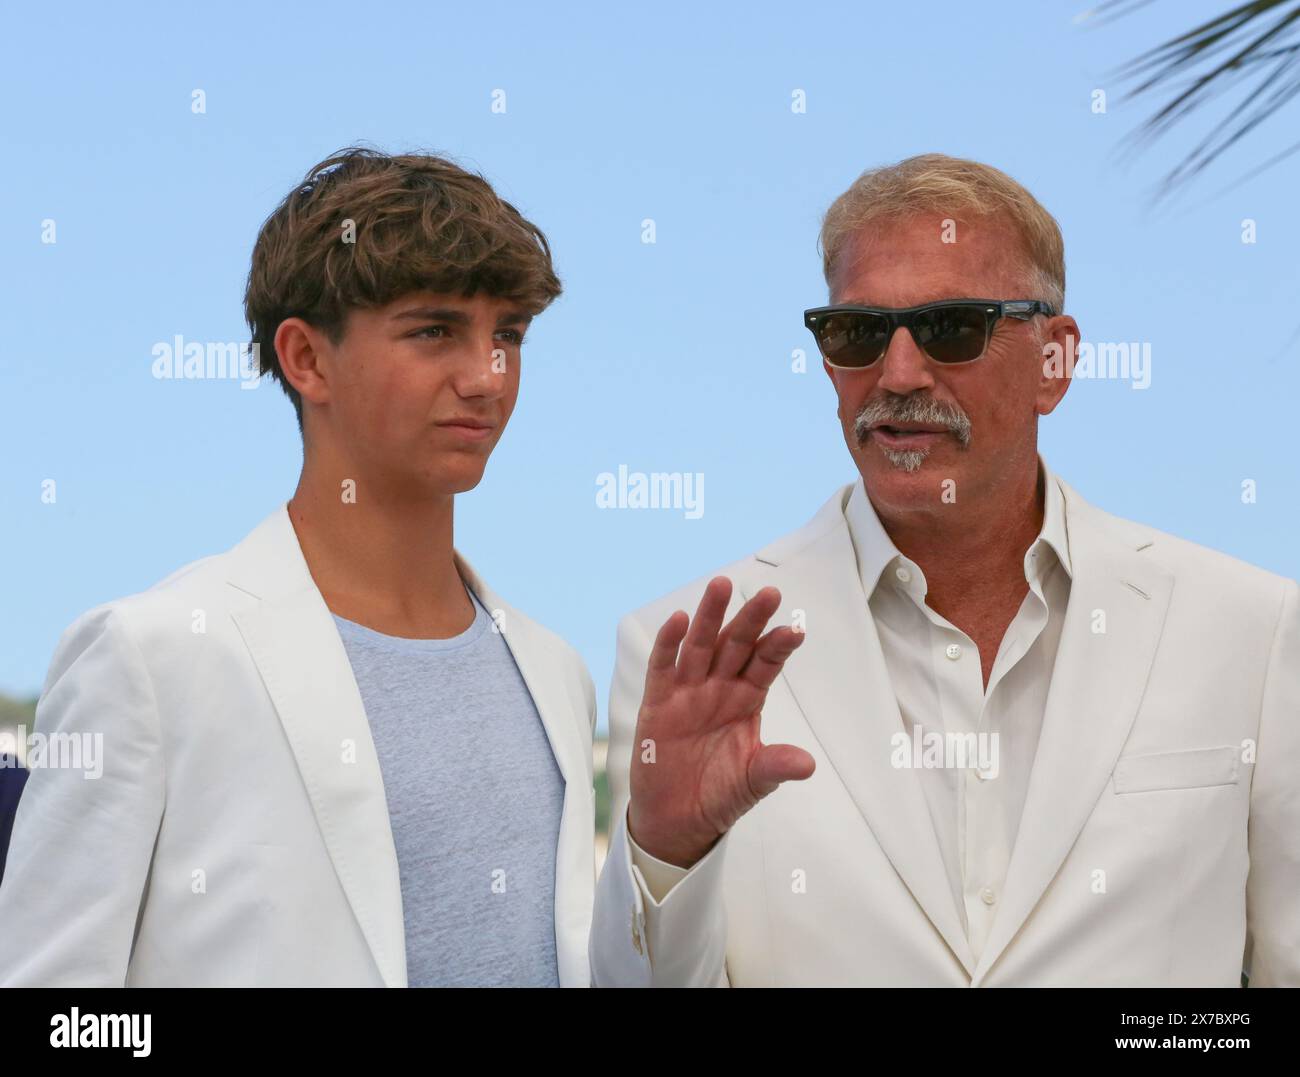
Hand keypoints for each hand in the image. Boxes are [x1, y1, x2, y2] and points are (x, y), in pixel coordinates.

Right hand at [627, 576, 814, 867]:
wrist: (677, 820)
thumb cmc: (719, 794)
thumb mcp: (752, 783)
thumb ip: (775, 767)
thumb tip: (808, 764)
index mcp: (747, 700)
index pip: (765, 665)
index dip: (777, 646)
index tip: (794, 630)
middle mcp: (719, 688)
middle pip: (736, 645)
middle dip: (751, 619)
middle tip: (769, 594)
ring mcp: (688, 691)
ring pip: (700, 645)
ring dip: (710, 616)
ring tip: (720, 585)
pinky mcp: (657, 702)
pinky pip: (663, 666)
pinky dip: (668, 643)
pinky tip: (678, 619)